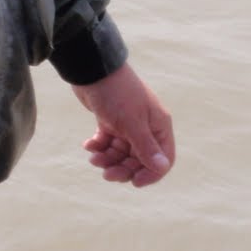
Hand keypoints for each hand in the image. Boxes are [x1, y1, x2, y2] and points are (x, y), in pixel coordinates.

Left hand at [72, 62, 174, 186]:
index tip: (134, 182)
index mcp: (158, 126)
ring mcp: (127, 123)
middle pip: (139, 158)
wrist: (91, 68)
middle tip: (106, 174)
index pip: (162, 159)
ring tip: (93, 158)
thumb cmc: (116, 94)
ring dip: (108, 159)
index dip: (150, 173)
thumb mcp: (131, 123)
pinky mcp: (110, 120)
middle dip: (123, 168)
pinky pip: (107, 141)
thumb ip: (146, 146)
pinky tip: (88, 145)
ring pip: (121, 152)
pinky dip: (99, 146)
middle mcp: (145, 126)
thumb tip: (162, 167)